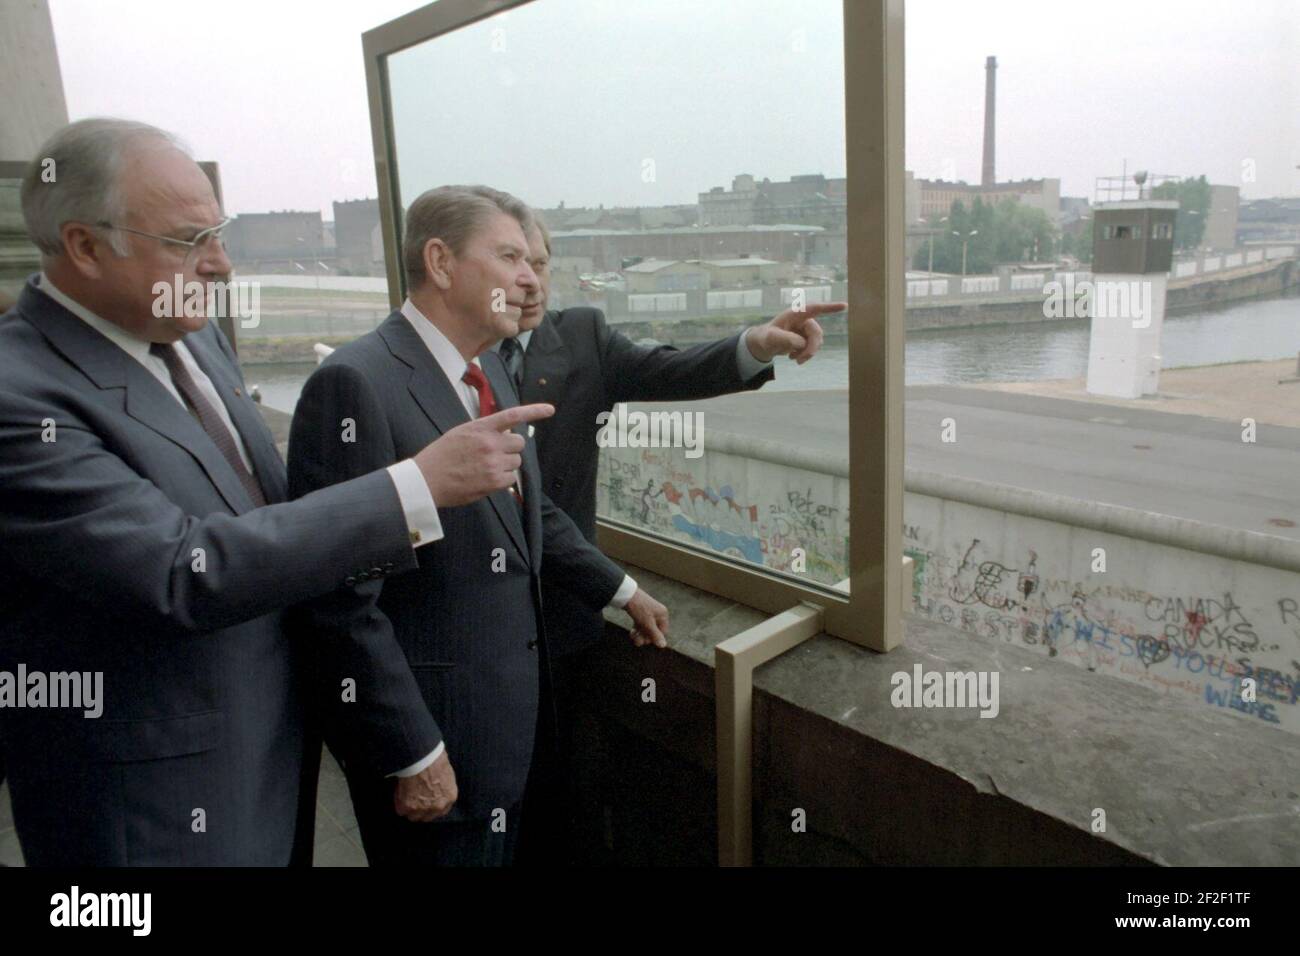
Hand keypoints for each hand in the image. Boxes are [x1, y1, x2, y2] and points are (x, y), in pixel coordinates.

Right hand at [393, 749, 457, 821]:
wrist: (422, 758)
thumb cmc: (435, 760)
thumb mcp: (446, 774)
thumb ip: (443, 787)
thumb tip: (436, 788)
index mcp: (449, 797)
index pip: (441, 811)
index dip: (432, 808)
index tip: (426, 804)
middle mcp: (437, 806)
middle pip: (426, 817)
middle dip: (420, 811)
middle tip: (414, 800)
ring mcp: (422, 808)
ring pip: (412, 816)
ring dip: (408, 809)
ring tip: (406, 796)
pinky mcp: (408, 807)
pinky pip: (400, 811)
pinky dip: (398, 803)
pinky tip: (400, 792)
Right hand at [414, 403, 553, 505]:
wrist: (427, 479)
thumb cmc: (441, 456)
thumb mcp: (462, 433)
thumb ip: (484, 431)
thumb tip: (505, 434)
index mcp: (481, 427)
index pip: (513, 415)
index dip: (534, 411)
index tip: (550, 409)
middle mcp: (490, 442)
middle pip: (519, 443)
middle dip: (512, 448)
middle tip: (496, 454)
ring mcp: (493, 462)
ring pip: (517, 461)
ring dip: (508, 464)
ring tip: (486, 467)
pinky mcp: (494, 480)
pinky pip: (511, 478)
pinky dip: (503, 479)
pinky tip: (486, 479)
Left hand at [623, 588, 668, 647]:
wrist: (625, 594)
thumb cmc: (638, 608)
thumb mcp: (647, 623)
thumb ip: (655, 635)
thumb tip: (663, 646)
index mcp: (662, 615)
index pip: (662, 632)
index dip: (654, 638)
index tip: (645, 641)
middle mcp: (657, 613)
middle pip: (653, 631)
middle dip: (645, 636)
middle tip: (637, 641)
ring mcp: (648, 612)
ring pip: (646, 628)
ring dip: (640, 634)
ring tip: (633, 637)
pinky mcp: (640, 612)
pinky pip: (641, 624)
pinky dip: (637, 629)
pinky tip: (632, 633)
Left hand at [745, 301, 844, 363]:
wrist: (766, 343)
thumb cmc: (767, 336)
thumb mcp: (772, 337)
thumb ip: (785, 338)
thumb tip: (802, 343)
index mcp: (796, 313)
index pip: (815, 309)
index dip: (830, 308)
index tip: (844, 306)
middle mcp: (805, 319)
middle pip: (816, 334)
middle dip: (810, 349)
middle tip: (799, 361)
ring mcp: (808, 329)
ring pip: (817, 343)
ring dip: (806, 353)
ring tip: (793, 358)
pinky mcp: (809, 338)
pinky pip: (814, 348)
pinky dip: (805, 355)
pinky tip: (794, 357)